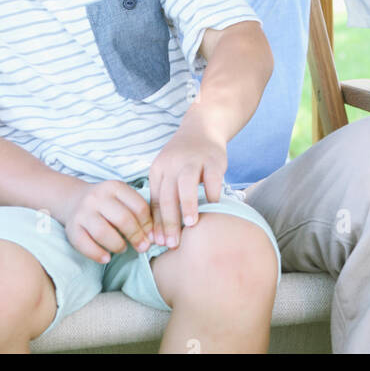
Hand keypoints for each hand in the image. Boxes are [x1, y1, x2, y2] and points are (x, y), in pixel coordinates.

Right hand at [62, 179, 153, 264]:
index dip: (148, 224)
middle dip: (136, 237)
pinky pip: (85, 245)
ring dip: (118, 245)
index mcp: (114, 187)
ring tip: (123, 249)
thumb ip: (138, 212)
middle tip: (142, 247)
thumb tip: (154, 237)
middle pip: (123, 219)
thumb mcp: (122, 198)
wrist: (74, 200)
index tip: (151, 236)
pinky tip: (107, 258)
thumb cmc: (107, 203)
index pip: (139, 206)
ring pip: (103, 232)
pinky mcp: (71, 228)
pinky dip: (98, 254)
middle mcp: (97, 197)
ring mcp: (83, 212)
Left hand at [148, 126, 227, 249]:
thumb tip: (158, 234)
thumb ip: (164, 197)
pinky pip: (211, 179)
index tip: (158, 243)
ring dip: (188, 205)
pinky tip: (213, 207)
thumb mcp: (168, 172)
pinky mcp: (212, 159)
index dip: (156, 223)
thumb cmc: (183, 159)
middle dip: (169, 222)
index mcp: (158, 169)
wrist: (203, 127)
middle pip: (168, 195)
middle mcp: (172, 163)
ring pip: (186, 184)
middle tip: (172, 243)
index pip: (156, 200)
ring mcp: (193, 160)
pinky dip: (212, 194)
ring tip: (191, 225)